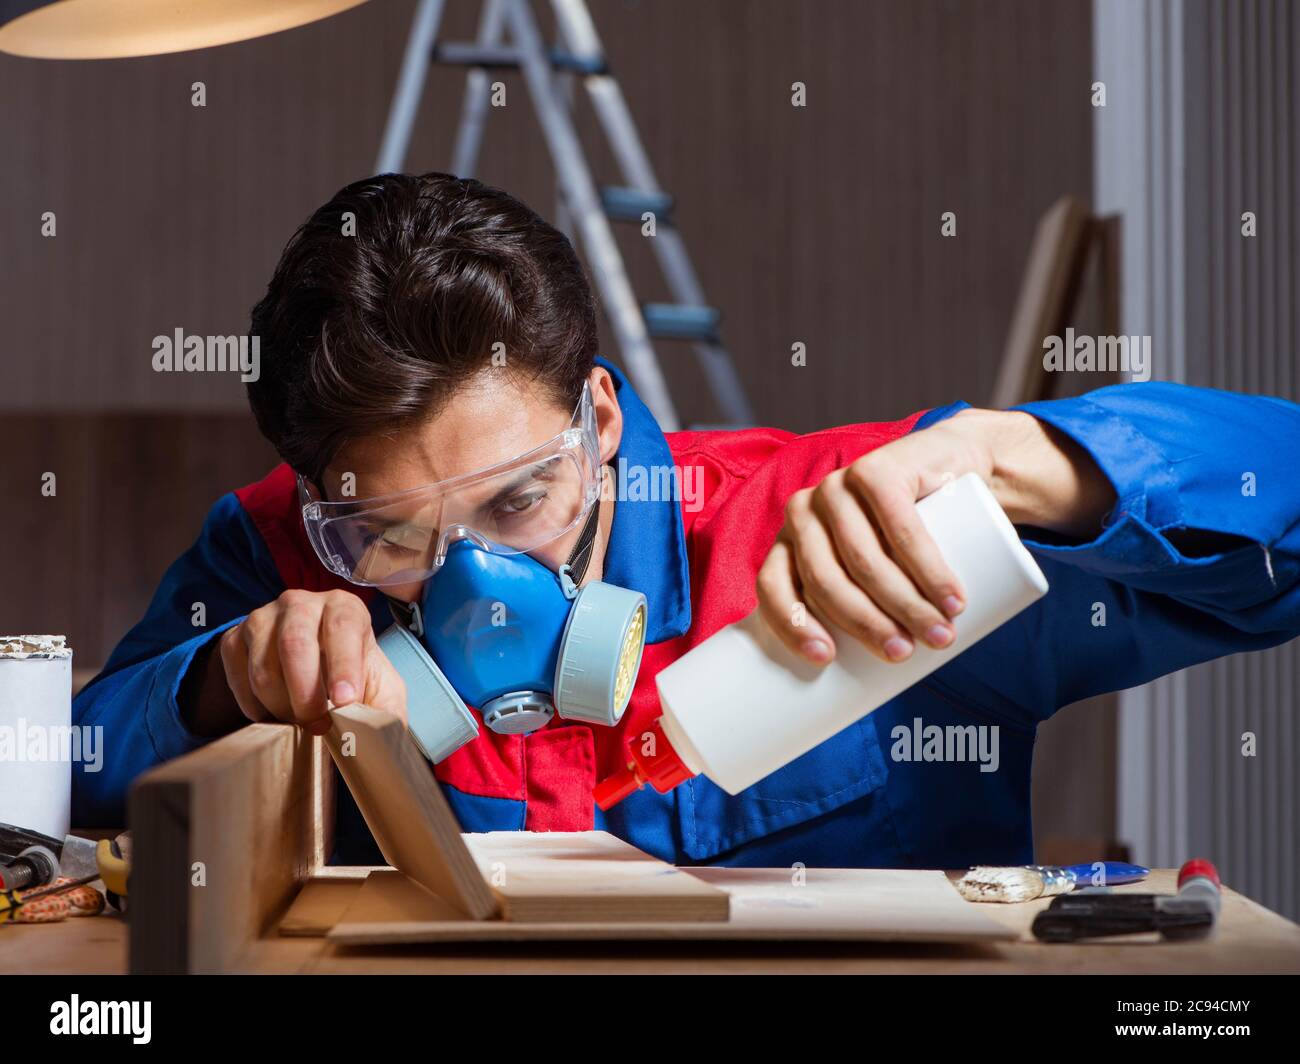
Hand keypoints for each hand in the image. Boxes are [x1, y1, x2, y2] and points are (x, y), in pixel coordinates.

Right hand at [219, 589, 407, 734]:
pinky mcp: (233, 638)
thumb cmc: (352, 675)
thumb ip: (388, 711)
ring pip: (263, 668)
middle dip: (306, 694)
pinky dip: (256, 707)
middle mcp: (301, 603)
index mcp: (344, 607)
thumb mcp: (381, 689)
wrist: (312, 666)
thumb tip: (381, 740)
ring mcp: (262, 618)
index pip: (343, 626)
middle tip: (318, 725)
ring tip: (301, 721)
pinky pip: (237, 679)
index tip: (345, 702)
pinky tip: (276, 713)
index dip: (343, 665)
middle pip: (294, 644)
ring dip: (282, 706)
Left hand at [756, 408, 1113, 663]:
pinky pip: (901, 527)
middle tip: (905, 656)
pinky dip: (929, 568)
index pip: (772, 587)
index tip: (827, 661)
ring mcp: (838, 486)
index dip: (793, 625)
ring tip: (940, 635)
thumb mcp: (870, 572)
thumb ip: (857, 611)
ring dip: (905, 604)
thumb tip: (852, 693)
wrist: (949, 471)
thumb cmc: (903, 542)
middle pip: (824, 579)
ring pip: (864, 559)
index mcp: (789, 543)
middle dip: (867, 625)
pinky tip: (948, 595)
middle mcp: (804, 512)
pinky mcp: (878, 469)